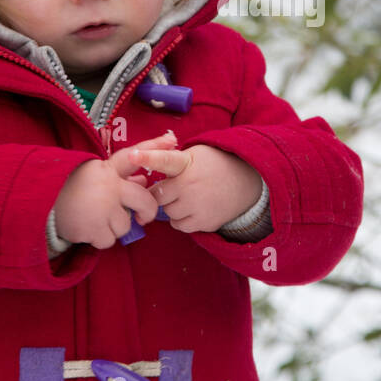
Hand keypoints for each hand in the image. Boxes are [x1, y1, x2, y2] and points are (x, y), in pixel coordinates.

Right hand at [53, 131, 178, 248]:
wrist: (38, 204)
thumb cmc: (69, 189)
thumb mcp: (94, 177)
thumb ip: (120, 179)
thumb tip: (143, 182)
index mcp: (107, 170)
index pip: (134, 156)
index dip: (153, 148)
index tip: (172, 140)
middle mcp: (109, 187)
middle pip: (144, 201)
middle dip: (146, 213)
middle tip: (142, 219)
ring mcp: (102, 208)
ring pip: (125, 225)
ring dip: (113, 227)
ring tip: (95, 219)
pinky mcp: (93, 228)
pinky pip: (109, 240)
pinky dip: (99, 239)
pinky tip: (87, 229)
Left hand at [129, 143, 263, 233]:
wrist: (248, 182)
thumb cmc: (214, 165)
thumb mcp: (195, 154)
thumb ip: (171, 158)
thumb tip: (142, 158)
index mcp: (186, 164)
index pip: (164, 160)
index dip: (147, 157)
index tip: (132, 155)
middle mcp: (190, 184)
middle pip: (157, 196)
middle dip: (162, 193)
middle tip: (174, 188)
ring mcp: (197, 205)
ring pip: (167, 213)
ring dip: (172, 207)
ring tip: (187, 197)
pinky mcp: (204, 221)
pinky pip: (179, 225)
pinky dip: (181, 219)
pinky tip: (193, 208)